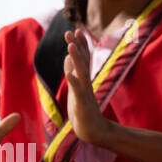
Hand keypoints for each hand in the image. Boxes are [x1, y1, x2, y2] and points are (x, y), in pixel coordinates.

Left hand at [64, 30, 111, 146]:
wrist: (93, 131)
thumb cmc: (83, 111)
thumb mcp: (75, 90)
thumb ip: (73, 74)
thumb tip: (68, 58)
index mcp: (84, 80)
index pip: (83, 59)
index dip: (80, 44)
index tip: (75, 30)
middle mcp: (86, 83)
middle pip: (83, 61)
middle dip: (77, 46)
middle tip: (72, 30)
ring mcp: (85, 93)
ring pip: (81, 73)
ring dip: (77, 59)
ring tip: (71, 46)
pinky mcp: (82, 104)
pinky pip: (78, 91)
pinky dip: (74, 82)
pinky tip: (69, 74)